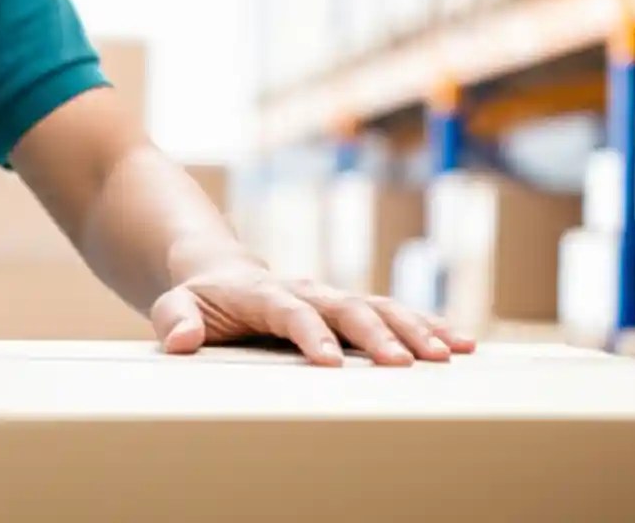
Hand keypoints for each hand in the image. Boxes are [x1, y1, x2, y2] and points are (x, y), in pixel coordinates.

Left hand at [149, 266, 475, 366]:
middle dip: (378, 335)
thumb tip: (181, 339)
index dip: (310, 334)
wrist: (218, 271)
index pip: (290, 311)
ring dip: (415, 328)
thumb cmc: (198, 296)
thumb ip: (175, 318)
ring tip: (451, 351)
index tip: (328, 361)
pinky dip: (425, 325)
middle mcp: (305, 289)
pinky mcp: (348, 306)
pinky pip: (392, 313)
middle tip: (407, 364)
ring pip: (379, 306)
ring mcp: (330, 296)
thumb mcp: (176, 303)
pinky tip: (459, 342)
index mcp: (263, 292)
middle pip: (347, 308)